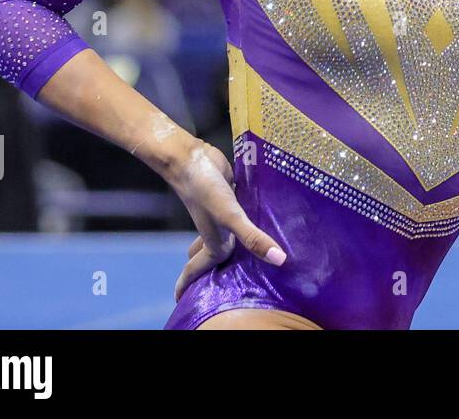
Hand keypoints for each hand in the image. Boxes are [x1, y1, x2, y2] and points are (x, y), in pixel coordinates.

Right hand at [164, 140, 285, 300]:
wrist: (193, 158)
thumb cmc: (206, 190)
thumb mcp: (229, 216)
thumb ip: (252, 238)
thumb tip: (279, 260)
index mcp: (215, 243)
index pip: (200, 270)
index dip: (189, 285)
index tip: (179, 301)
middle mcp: (218, 232)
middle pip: (215, 258)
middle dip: (214, 271)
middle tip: (223, 282)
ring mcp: (224, 215)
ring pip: (229, 236)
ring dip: (236, 245)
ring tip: (249, 254)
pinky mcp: (232, 198)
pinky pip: (241, 216)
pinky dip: (248, 220)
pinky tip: (262, 218)